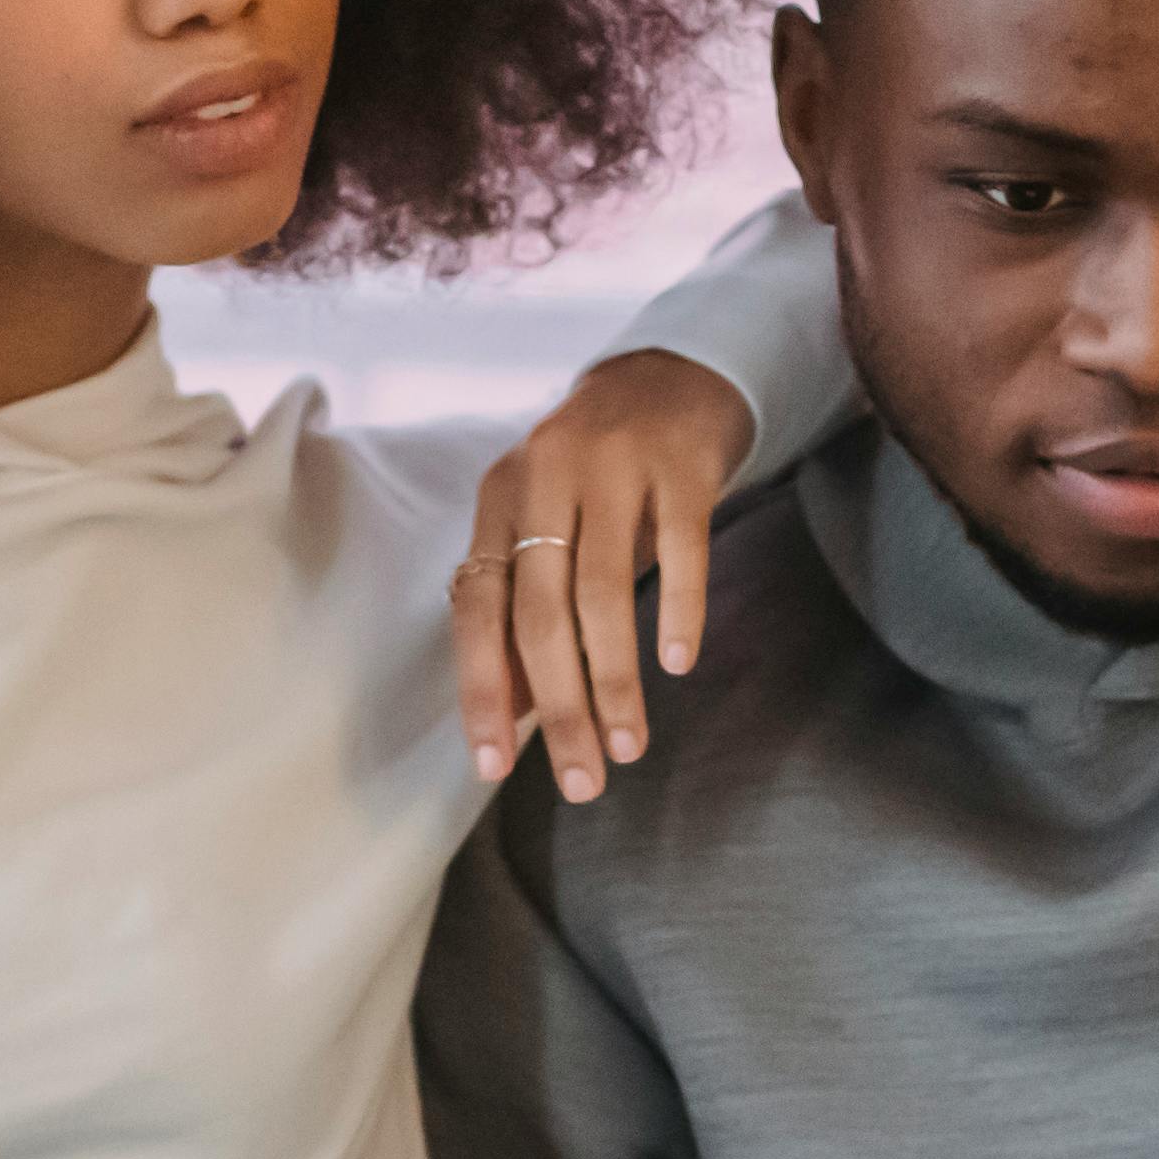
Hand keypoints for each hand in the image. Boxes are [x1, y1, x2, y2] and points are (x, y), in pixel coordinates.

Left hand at [455, 349, 754, 803]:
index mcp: (498, 499)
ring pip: (602, 590)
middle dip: (560, 708)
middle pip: (539, 611)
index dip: (484, 689)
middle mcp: (545, 477)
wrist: (670, 376)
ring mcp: (613, 466)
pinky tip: (676, 663)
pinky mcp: (680, 466)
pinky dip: (677, 609)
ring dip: (615, 680)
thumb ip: (526, 614)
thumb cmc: (598, 479)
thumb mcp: (549, 531)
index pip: (477, 608)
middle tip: (583, 782)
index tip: (494, 767)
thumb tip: (509, 718)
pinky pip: (680, 547)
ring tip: (630, 746)